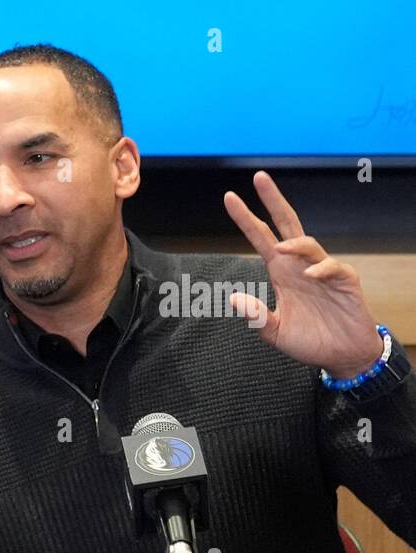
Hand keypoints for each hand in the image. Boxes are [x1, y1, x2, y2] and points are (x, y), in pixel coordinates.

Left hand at [223, 170, 382, 379]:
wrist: (342, 354)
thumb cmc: (310, 341)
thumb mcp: (275, 333)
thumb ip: (256, 318)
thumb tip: (235, 299)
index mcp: (281, 272)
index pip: (261, 238)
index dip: (247, 219)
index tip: (229, 198)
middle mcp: (299, 265)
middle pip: (287, 225)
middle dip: (273, 201)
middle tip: (258, 178)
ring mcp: (323, 270)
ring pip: (308, 244)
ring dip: (294, 243)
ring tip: (279, 248)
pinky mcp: (344, 280)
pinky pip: (332, 267)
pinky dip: (321, 268)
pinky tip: (311, 275)